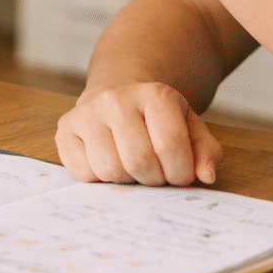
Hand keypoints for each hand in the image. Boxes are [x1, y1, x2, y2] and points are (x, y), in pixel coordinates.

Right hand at [55, 81, 223, 185]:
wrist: (118, 92)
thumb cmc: (157, 118)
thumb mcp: (188, 126)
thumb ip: (205, 151)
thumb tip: (206, 175)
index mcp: (154, 94)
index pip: (170, 145)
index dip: (179, 172)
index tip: (179, 174)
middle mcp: (116, 98)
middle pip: (139, 161)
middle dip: (153, 179)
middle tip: (155, 175)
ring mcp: (87, 112)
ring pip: (110, 169)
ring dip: (126, 181)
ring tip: (132, 169)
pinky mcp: (65, 129)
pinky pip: (83, 173)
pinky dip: (100, 179)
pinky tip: (109, 163)